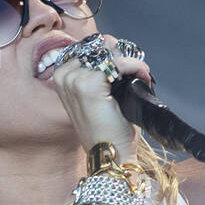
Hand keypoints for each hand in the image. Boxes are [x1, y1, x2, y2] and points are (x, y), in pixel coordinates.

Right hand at [50, 32, 153, 161]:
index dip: (112, 53)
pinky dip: (135, 67)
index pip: (89, 48)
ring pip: (109, 54)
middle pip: (98, 47)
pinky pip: (118, 63)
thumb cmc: (107, 132)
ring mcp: (74, 80)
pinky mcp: (89, 85)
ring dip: (131, 62)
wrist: (110, 157)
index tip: (129, 65)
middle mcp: (64, 77)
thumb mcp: (99, 98)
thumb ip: (100, 73)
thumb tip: (118, 49)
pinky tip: (142, 77)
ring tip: (141, 76)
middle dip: (122, 55)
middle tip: (138, 71)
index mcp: (62, 78)